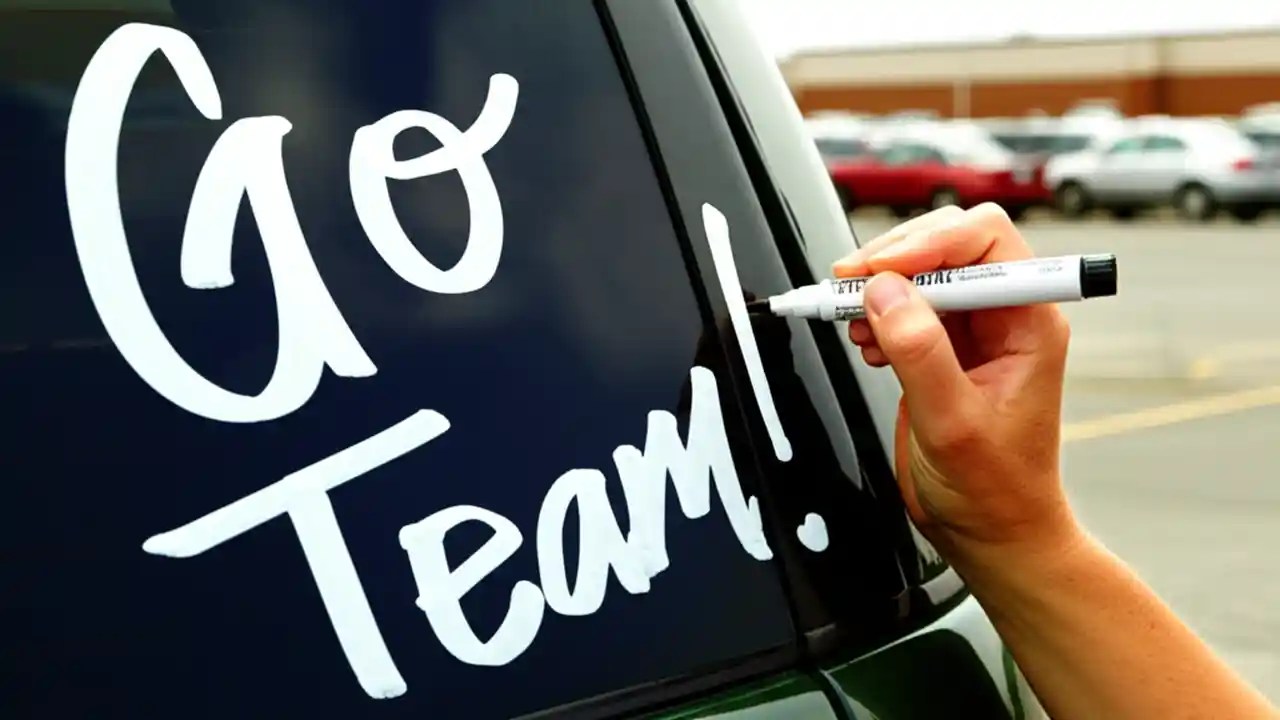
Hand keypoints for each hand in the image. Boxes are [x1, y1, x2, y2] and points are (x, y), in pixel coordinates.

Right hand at [833, 204, 1079, 561]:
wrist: (991, 533)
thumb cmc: (997, 491)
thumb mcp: (955, 424)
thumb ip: (921, 355)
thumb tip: (886, 294)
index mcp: (1029, 321)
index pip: (984, 240)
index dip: (929, 244)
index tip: (881, 270)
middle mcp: (1004, 316)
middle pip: (948, 244)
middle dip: (895, 259)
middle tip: (851, 285)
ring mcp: (971, 331)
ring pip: (920, 273)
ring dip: (879, 288)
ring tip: (854, 321)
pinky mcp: (939, 349)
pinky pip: (903, 307)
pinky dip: (874, 315)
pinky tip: (866, 344)